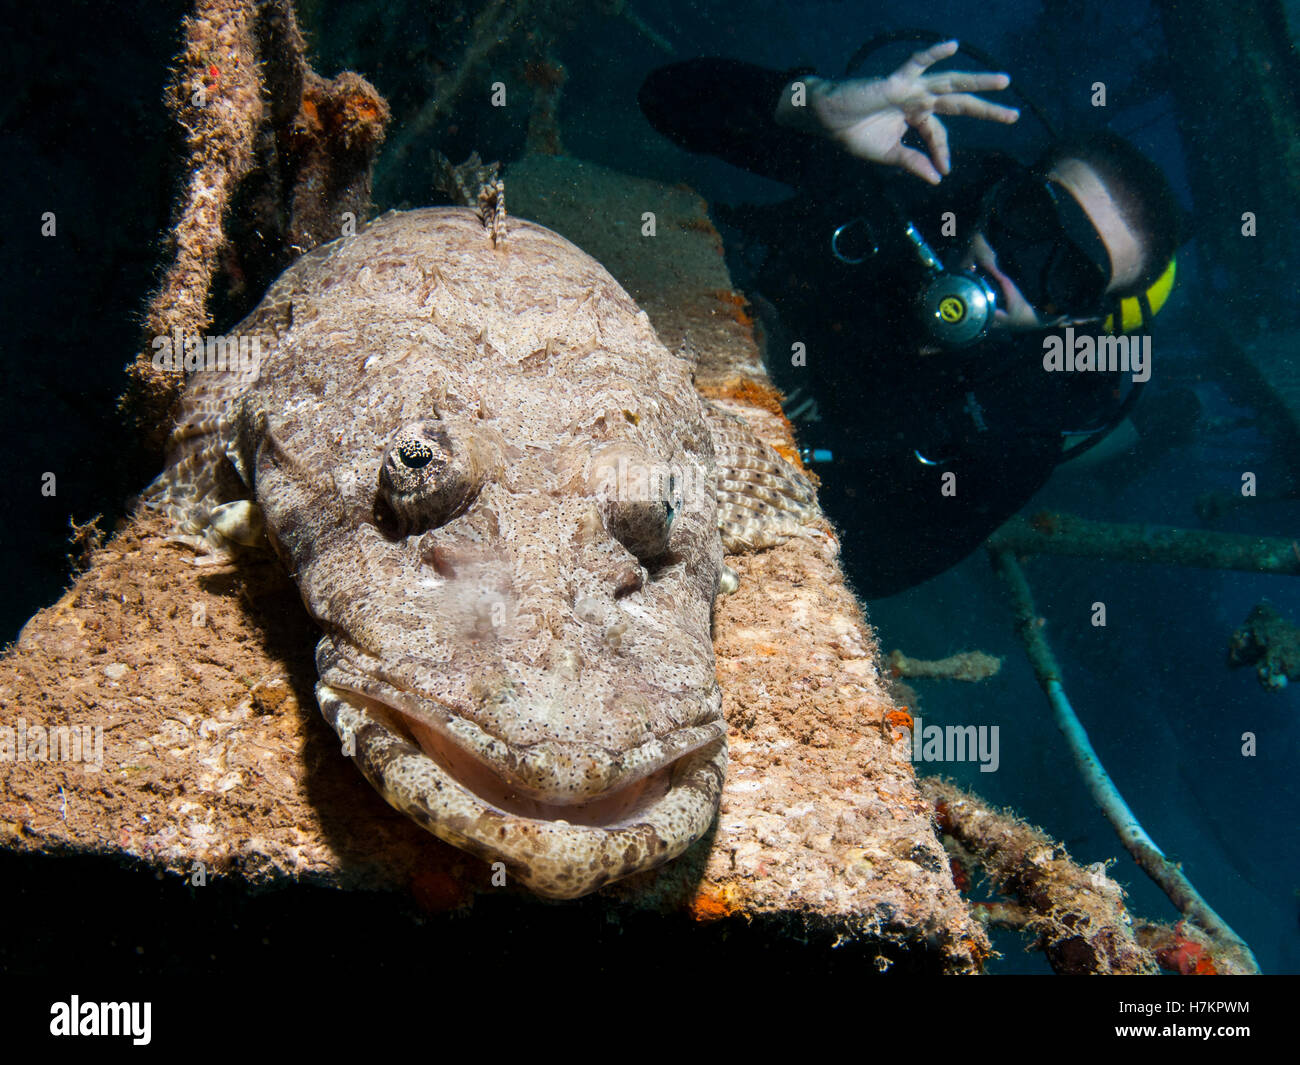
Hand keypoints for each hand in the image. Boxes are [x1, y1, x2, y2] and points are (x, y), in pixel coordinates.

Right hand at [780, 40, 1019, 183]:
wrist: (826, 120)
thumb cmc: (852, 135)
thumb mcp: (888, 155)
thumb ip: (913, 163)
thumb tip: (936, 178)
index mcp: (915, 117)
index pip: (939, 133)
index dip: (943, 153)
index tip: (944, 171)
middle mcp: (917, 99)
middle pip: (958, 103)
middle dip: (986, 109)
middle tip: (1014, 115)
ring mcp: (909, 88)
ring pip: (949, 82)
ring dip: (976, 81)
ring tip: (1004, 82)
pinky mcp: (895, 80)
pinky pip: (916, 63)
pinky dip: (933, 53)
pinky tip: (953, 46)